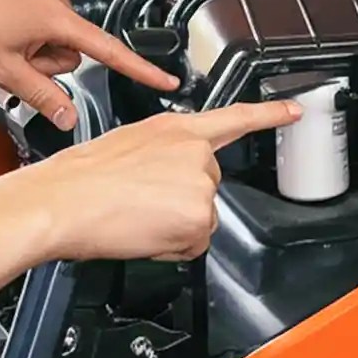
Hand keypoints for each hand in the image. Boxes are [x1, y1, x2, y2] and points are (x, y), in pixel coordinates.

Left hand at [0, 0, 177, 128]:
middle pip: (74, 54)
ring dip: (33, 57)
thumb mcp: (2, 72)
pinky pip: (40, 31)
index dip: (140, 69)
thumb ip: (42, 96)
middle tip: (11, 64)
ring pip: (55, 45)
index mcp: (55, 17)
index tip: (167, 81)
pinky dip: (24, 44)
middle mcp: (53, 2)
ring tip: (0, 50)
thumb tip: (68, 117)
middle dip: (48, 68)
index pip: (108, 50)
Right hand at [29, 101, 302, 261]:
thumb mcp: (129, 146)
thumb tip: (167, 179)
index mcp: (175, 128)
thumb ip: (163, 155)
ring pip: (200, 219)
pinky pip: (193, 244)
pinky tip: (143, 232)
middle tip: (139, 204)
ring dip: (174, 225)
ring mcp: (199, 182)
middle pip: (207, 188)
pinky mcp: (198, 214)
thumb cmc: (80, 179)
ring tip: (135, 216)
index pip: (235, 117)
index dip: (270, 115)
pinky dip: (171, 246)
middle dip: (180, 202)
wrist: (61, 200)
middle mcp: (194, 151)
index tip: (296, 111)